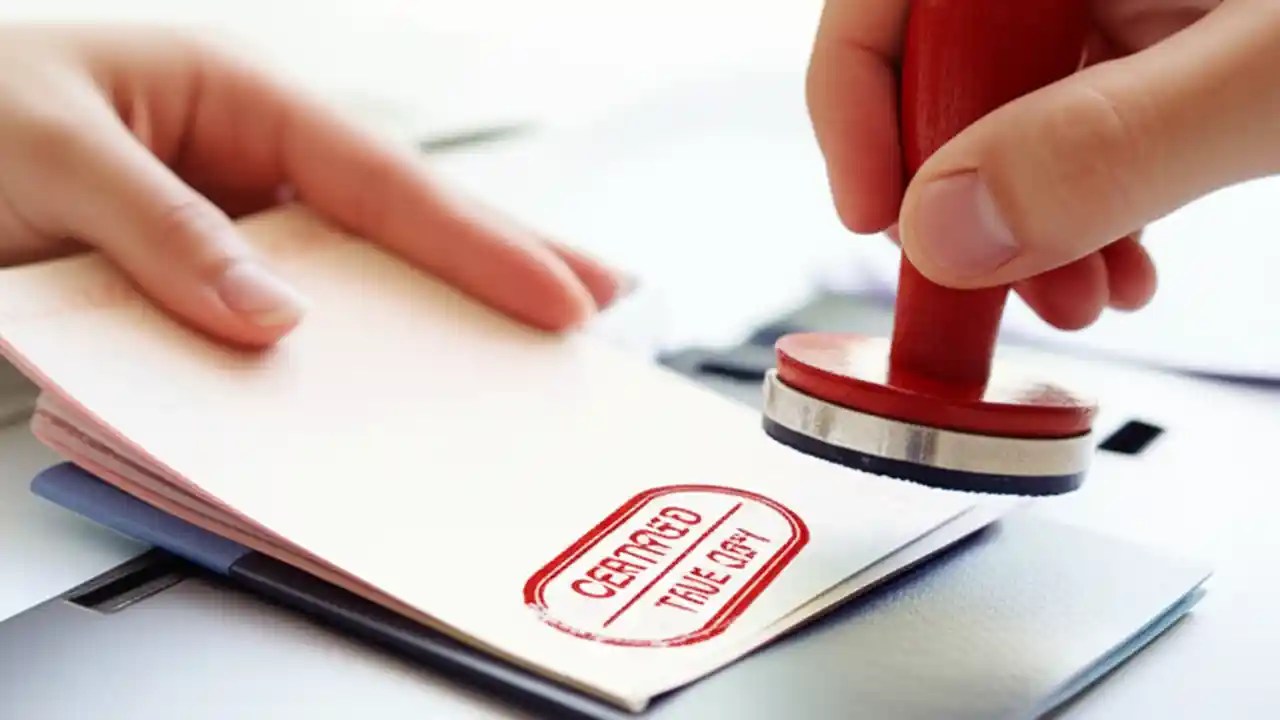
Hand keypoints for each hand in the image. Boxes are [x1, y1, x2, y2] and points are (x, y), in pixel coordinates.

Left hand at [0, 27, 624, 347]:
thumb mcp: (44, 153)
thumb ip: (160, 232)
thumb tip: (273, 318)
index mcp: (234, 95)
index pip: (382, 181)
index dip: (478, 244)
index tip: (558, 295)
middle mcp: (252, 156)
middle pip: (406, 217)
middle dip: (505, 257)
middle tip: (599, 300)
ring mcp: (238, 215)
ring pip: (366, 266)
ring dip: (446, 303)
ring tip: (536, 336)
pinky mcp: (209, 271)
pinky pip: (299, 313)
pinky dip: (359, 345)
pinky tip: (408, 368)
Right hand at [807, 0, 1279, 328]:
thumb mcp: (1278, 74)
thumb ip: (1116, 141)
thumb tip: (953, 225)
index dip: (855, 101)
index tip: (876, 213)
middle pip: (944, 62)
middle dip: (958, 191)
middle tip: (979, 284)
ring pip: (1009, 106)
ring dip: (1023, 222)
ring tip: (1072, 293)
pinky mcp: (1166, 38)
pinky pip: (1078, 125)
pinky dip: (1085, 208)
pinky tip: (1120, 261)